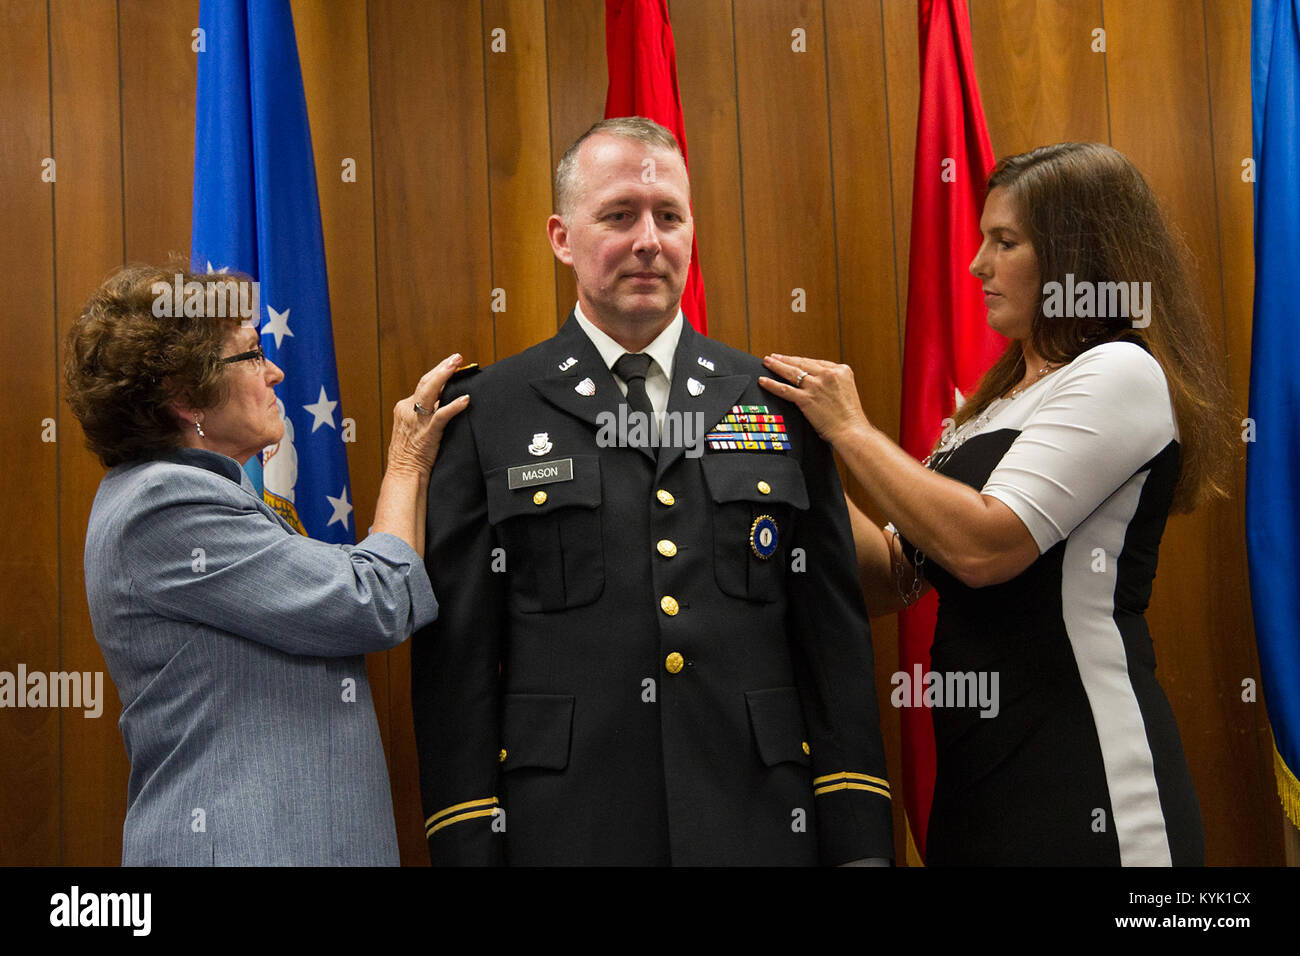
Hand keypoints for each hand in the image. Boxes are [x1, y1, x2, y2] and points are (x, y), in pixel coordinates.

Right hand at [387, 354, 470, 475]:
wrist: (404, 474)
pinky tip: (465, 400)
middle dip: (442, 368)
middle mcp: (407, 410)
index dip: (438, 375)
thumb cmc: (411, 455)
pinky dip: (454, 405)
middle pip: (425, 382)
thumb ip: (426, 414)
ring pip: (429, 391)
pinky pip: (442, 415)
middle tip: (457, 357)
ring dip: (445, 375)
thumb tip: (444, 401)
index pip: (422, 386)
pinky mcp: (427, 432)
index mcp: (404, 408)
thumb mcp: (415, 429)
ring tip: (458, 365)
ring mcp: (417, 420)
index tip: (451, 366)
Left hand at [758, 353, 870, 446]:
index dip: (800, 360)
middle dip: (786, 359)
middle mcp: (829, 375)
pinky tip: (763, 381)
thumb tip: (817, 384)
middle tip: (773, 357)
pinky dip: (772, 384)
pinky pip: (784, 389)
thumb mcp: (846, 391)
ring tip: (767, 362)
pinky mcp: (807, 399)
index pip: (816, 362)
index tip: (791, 359)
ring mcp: (817, 386)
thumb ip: (832, 384)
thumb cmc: (850, 417)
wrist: (852, 431)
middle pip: (802, 363)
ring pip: (792, 372)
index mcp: (841, 370)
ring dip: (777, 366)